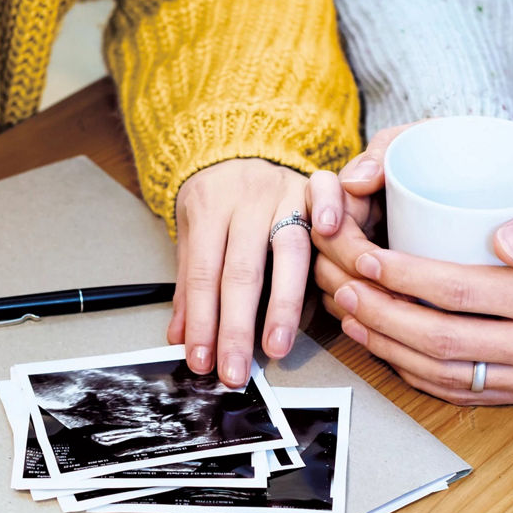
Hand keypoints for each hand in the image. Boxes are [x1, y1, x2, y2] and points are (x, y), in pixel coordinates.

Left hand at [168, 158, 309, 387]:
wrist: (235, 142)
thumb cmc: (216, 198)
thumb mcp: (192, 235)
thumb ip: (189, 286)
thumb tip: (181, 338)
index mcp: (208, 209)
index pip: (203, 275)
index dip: (202, 322)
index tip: (202, 360)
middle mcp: (245, 199)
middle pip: (241, 271)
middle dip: (237, 328)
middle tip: (235, 370)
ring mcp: (283, 191)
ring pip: (287, 250)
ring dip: (283, 305)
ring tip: (276, 346)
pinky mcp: (315, 186)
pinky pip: (329, 197)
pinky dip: (332, 215)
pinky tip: (330, 243)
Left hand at [313, 187, 512, 404]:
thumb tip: (501, 239)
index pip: (460, 291)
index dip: (404, 275)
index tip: (365, 254)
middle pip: (440, 339)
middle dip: (381, 314)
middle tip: (342, 286)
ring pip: (445, 374)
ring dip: (390, 348)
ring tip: (352, 316)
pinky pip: (464, 393)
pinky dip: (418, 375)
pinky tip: (389, 351)